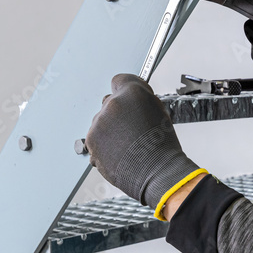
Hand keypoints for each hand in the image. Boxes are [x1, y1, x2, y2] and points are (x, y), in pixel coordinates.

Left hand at [85, 74, 201, 214]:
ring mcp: (99, 122)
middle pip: (109, 102)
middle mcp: (113, 104)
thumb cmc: (162, 147)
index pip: (120, 80)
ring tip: (126, 146)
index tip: (127, 100)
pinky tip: (119, 153)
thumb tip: (133, 102)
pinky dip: (103, 146)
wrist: (156, 172)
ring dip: (110, 131)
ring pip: (101, 122)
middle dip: (118, 114)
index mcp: (133, 93)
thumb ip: (142, 102)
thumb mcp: (159, 113)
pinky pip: (95, 138)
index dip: (124, 91)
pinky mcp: (91, 140)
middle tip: (130, 130)